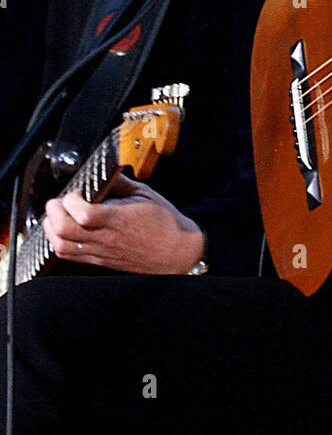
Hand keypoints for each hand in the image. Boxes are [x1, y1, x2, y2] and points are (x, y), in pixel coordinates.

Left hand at [42, 176, 204, 274]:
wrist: (176, 252)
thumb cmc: (164, 223)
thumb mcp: (145, 194)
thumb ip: (120, 183)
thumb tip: (103, 173)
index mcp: (118, 220)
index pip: (83, 214)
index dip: (71, 200)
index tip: (77, 191)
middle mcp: (106, 238)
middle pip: (64, 231)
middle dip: (54, 212)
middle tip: (60, 201)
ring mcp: (101, 252)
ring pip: (61, 247)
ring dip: (53, 229)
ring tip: (58, 216)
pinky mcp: (100, 261)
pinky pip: (70, 255)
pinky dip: (60, 242)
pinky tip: (66, 230)